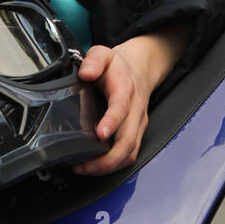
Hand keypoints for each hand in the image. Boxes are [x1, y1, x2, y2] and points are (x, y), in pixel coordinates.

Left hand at [72, 44, 150, 175]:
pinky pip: (129, 155)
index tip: (100, 133)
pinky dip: (113, 165)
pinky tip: (94, 167)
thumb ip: (94, 60)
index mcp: (125, 90)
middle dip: (108, 158)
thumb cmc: (117, 66)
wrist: (140, 69)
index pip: (122, 107)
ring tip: (85, 169)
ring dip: (109, 166)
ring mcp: (137, 125)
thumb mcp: (104, 54)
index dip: (112, 121)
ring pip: (130, 153)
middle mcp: (135, 111)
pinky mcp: (136, 134)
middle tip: (84, 165)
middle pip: (128, 141)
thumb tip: (85, 72)